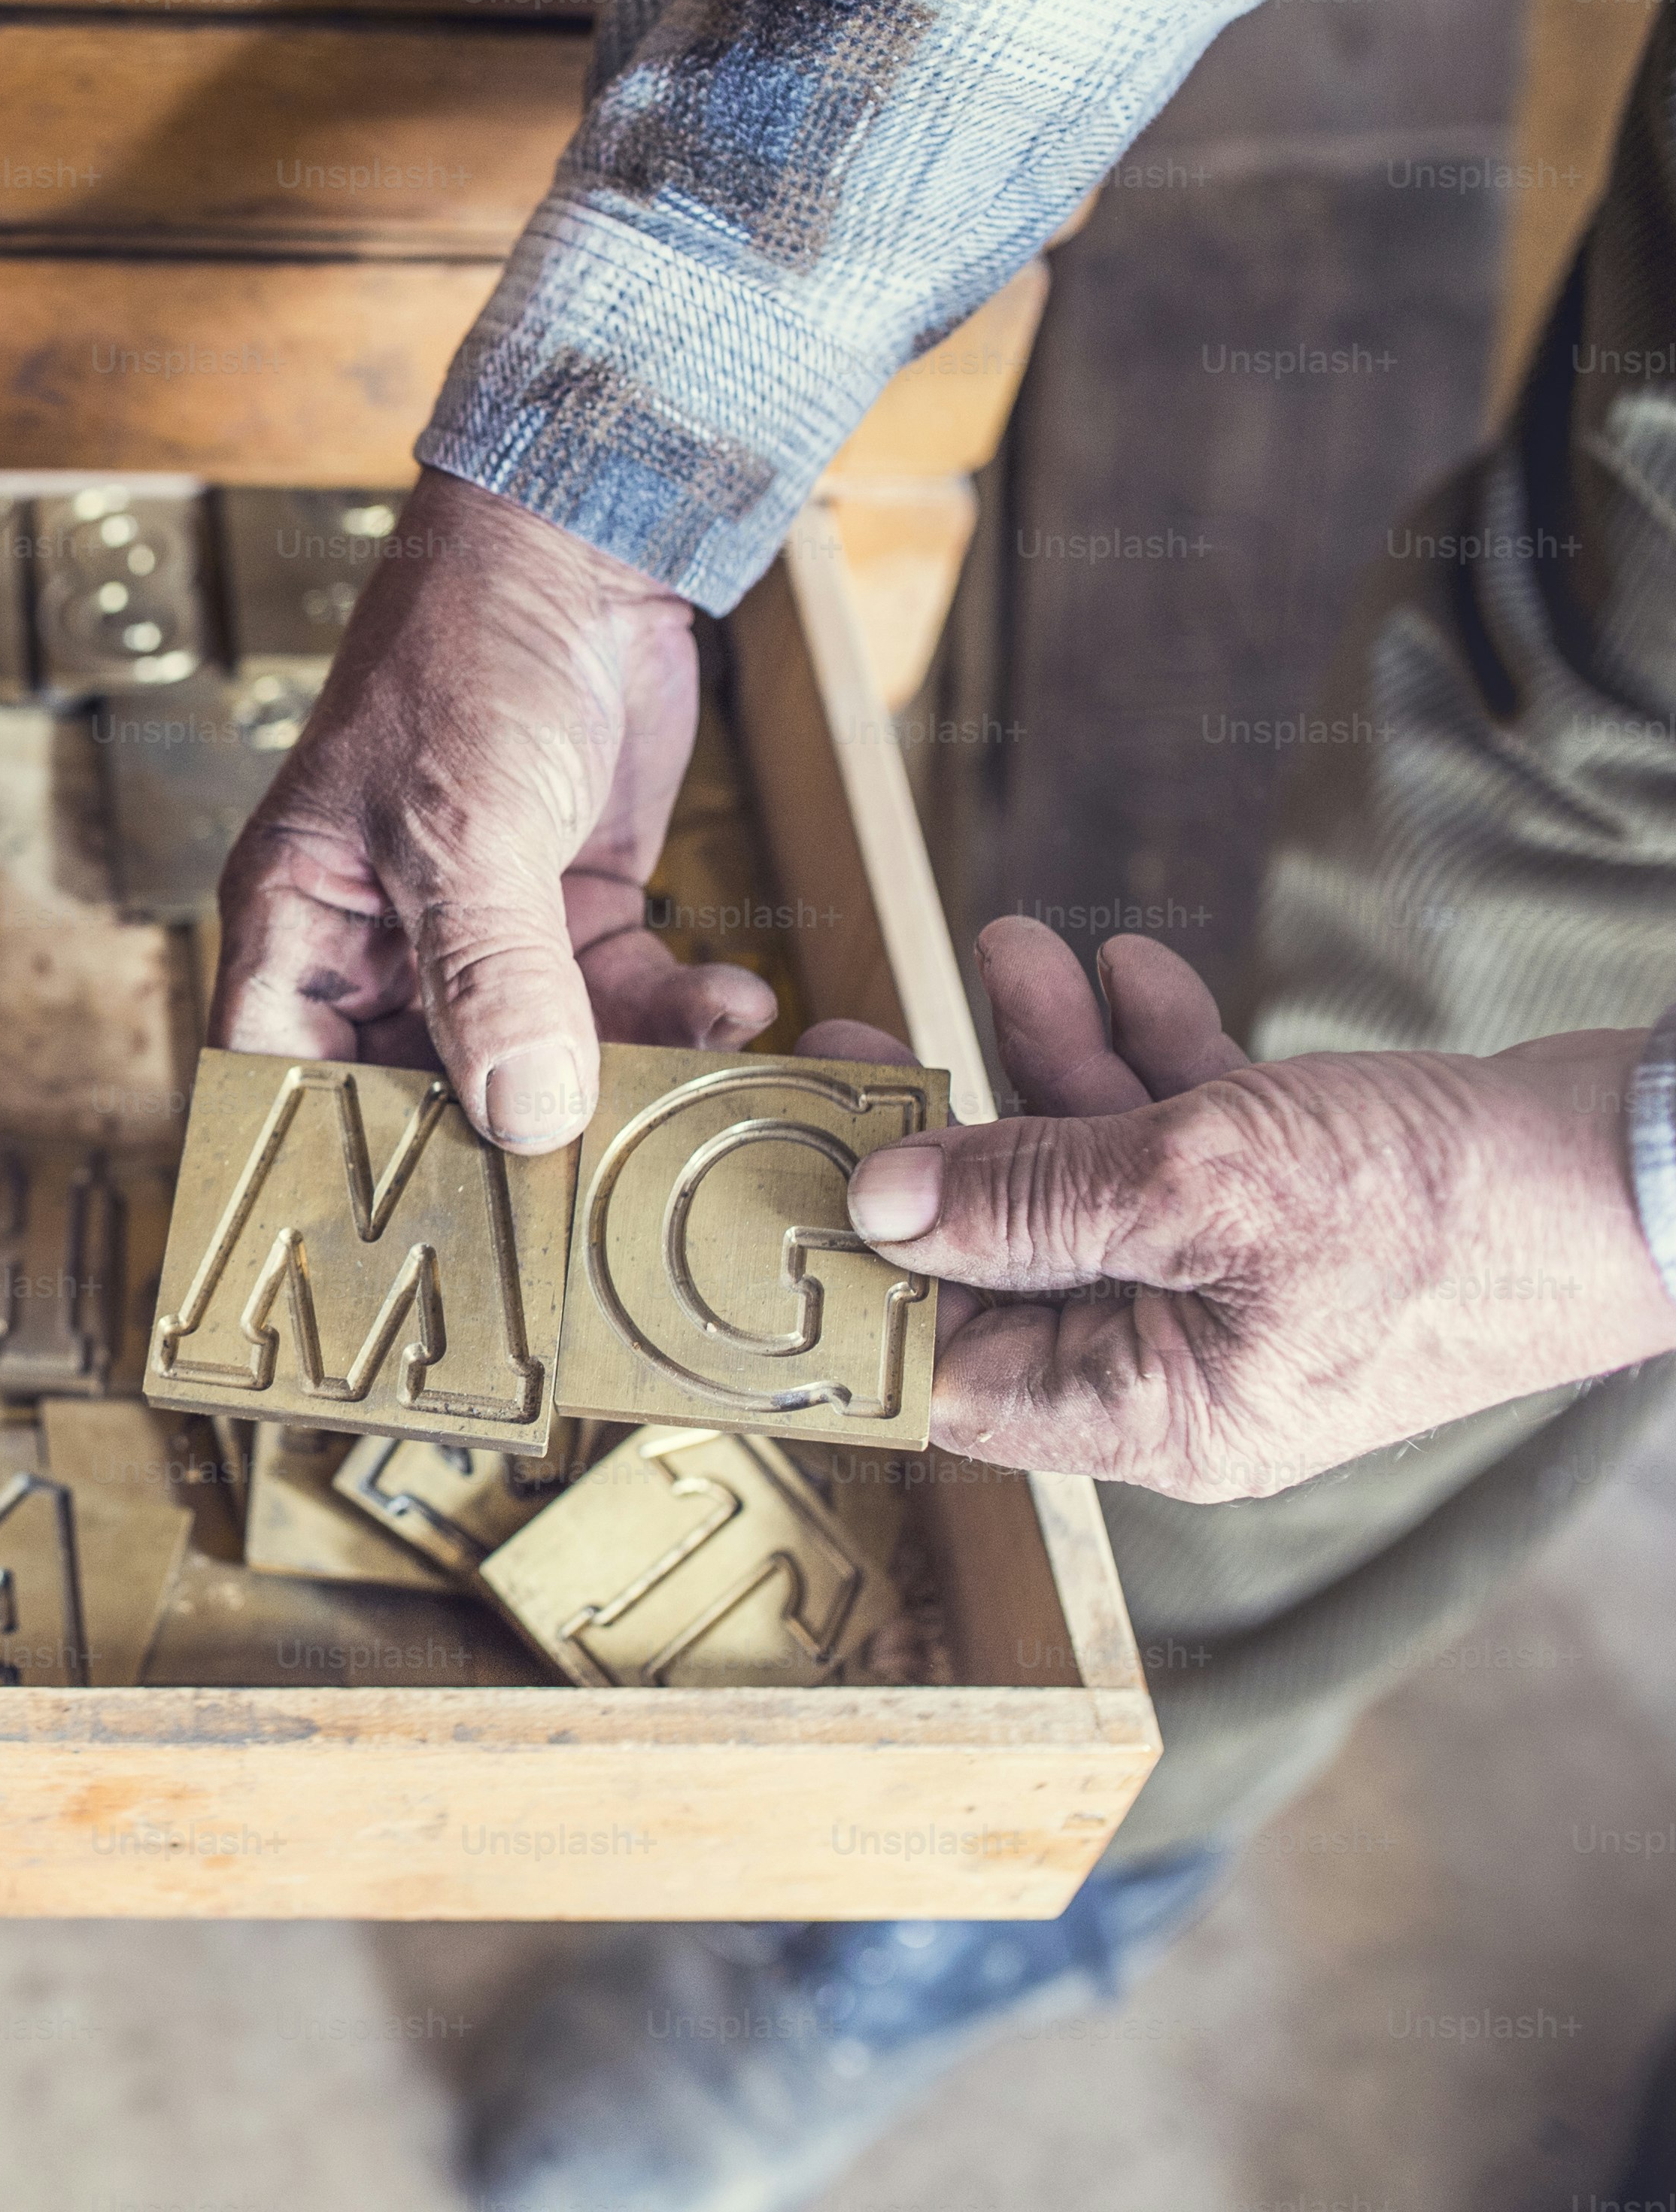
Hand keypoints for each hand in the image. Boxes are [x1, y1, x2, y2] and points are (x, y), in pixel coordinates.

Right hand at [208, 469, 774, 1148]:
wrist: (586, 550)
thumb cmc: (469, 655)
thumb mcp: (466, 824)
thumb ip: (492, 975)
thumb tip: (525, 1119)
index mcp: (299, 931)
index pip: (278, 1091)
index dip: (326, 1176)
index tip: (413, 1248)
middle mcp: (378, 953)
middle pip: (419, 1103)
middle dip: (506, 1154)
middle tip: (592, 1210)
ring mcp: (479, 942)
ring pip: (536, 1071)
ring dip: (622, 1087)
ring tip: (697, 1093)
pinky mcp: (572, 923)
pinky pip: (619, 1014)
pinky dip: (679, 1022)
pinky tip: (734, 1007)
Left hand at [799, 919, 1675, 1502]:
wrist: (1654, 1168)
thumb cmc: (1448, 1205)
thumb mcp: (1204, 1185)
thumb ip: (1030, 1198)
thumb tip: (881, 1208)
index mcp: (1153, 1413)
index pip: (948, 1373)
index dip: (854, 1288)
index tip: (775, 1193)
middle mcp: (1186, 1366)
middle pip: (1006, 1255)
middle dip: (943, 1136)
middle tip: (862, 1037)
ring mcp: (1243, 1289)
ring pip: (1094, 1171)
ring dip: (1045, 1057)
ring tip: (1007, 949)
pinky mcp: (1299, 1213)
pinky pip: (1183, 1135)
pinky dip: (1146, 1050)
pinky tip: (1110, 966)